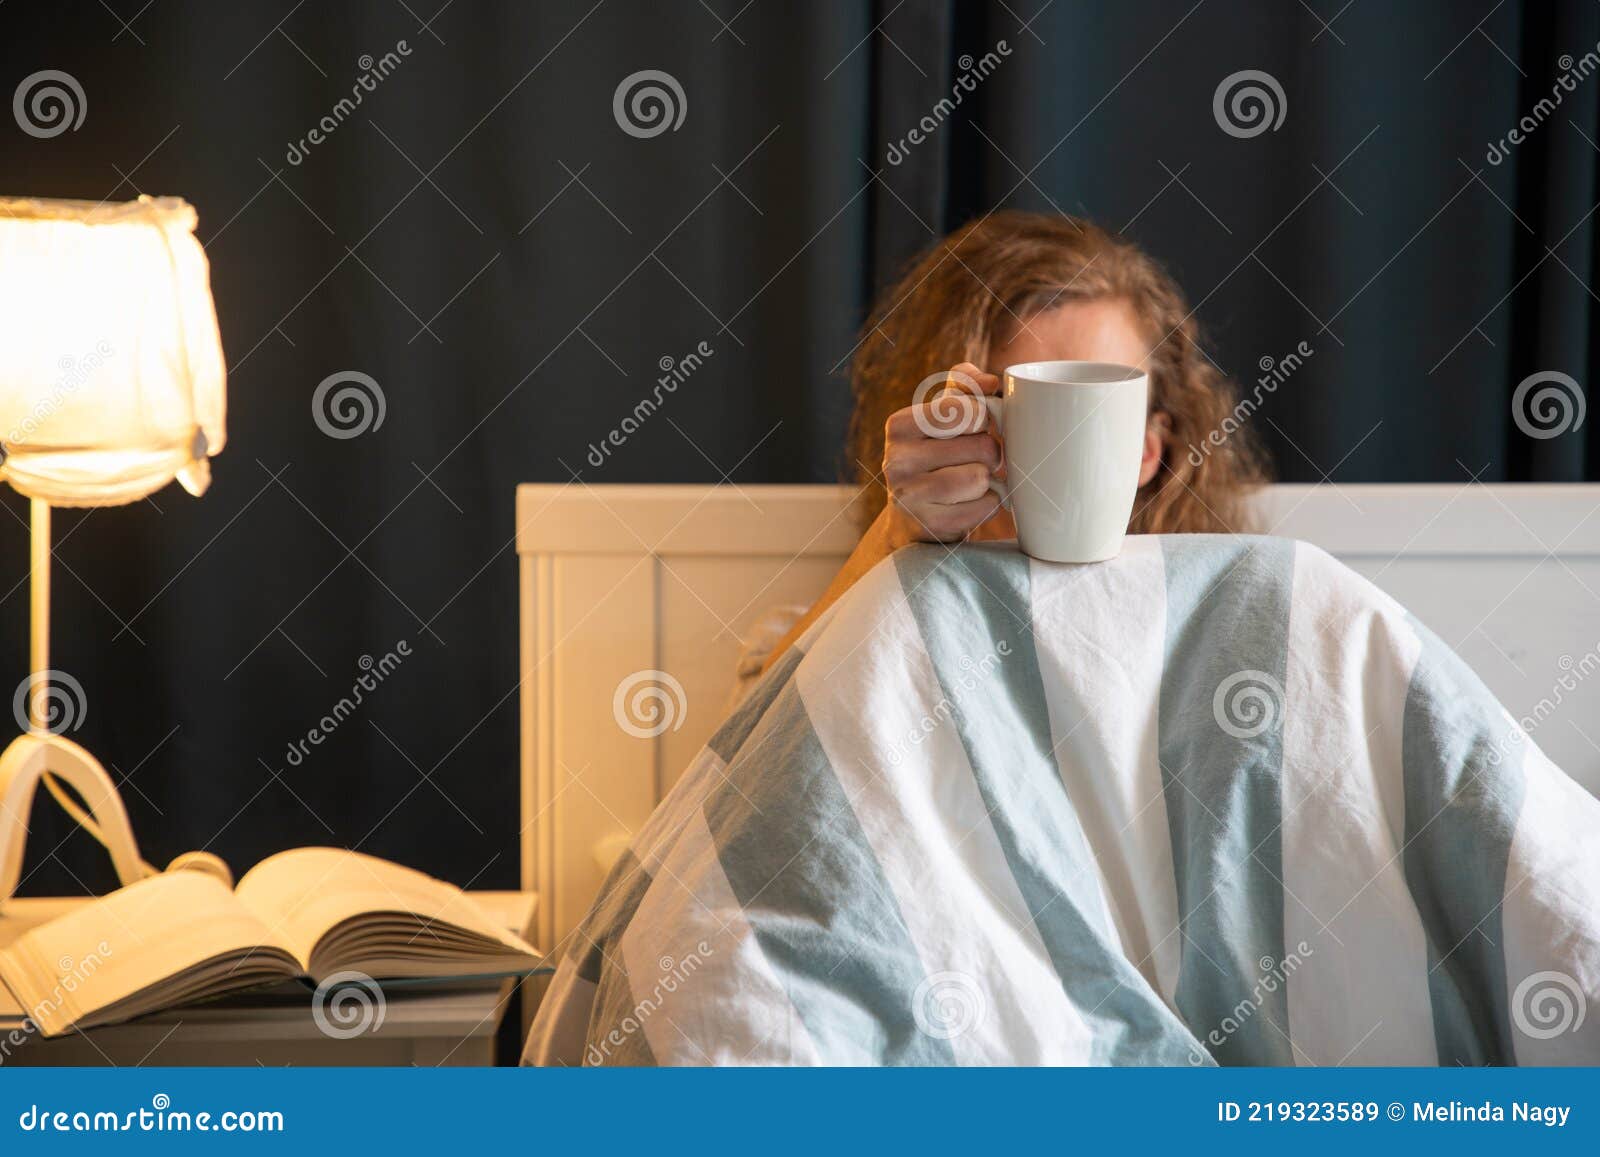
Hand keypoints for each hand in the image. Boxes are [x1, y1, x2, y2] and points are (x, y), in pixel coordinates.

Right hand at [878, 362, 1009, 547]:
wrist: (913, 518)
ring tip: (971, 482)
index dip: (983, 419)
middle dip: (990, 453)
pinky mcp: (929, 526)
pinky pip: (984, 507)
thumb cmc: (936, 455)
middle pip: (981, 445)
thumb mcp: (943, 414)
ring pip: (981, 477)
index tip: (975, 429)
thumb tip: (991, 382)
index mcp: (899, 425)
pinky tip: (969, 504)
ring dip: (988, 481)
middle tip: (977, 459)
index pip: (966, 409)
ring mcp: (909, 497)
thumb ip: (965, 384)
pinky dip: (987, 505)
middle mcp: (896, 460)